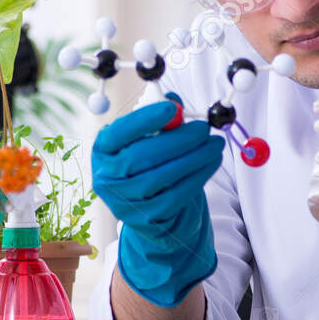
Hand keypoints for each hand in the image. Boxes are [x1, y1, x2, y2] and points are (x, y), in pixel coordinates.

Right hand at [93, 94, 224, 307]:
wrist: (148, 205)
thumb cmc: (146, 162)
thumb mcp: (146, 139)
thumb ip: (159, 119)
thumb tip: (175, 101)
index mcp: (102, 151)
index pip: (117, 134)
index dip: (143, 120)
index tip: (171, 109)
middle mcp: (107, 178)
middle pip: (140, 157)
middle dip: (177, 140)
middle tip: (203, 129)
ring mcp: (125, 202)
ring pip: (162, 177)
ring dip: (195, 158)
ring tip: (215, 144)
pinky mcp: (148, 218)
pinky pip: (176, 195)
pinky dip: (198, 176)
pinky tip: (211, 163)